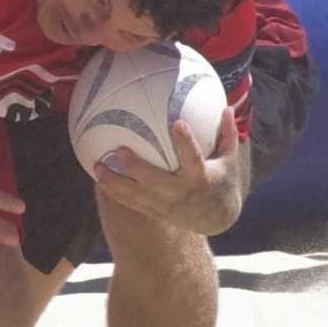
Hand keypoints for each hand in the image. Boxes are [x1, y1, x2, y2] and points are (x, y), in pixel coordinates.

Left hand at [91, 110, 238, 233]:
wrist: (217, 219)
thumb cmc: (223, 181)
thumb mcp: (230, 160)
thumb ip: (227, 134)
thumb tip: (228, 107)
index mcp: (201, 178)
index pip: (193, 159)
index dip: (186, 143)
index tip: (178, 123)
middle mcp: (181, 193)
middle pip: (155, 181)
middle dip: (136, 167)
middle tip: (119, 150)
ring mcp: (167, 205)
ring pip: (137, 195)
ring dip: (115, 183)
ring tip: (97, 167)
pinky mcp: (157, 212)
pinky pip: (133, 203)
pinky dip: (115, 193)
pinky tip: (99, 181)